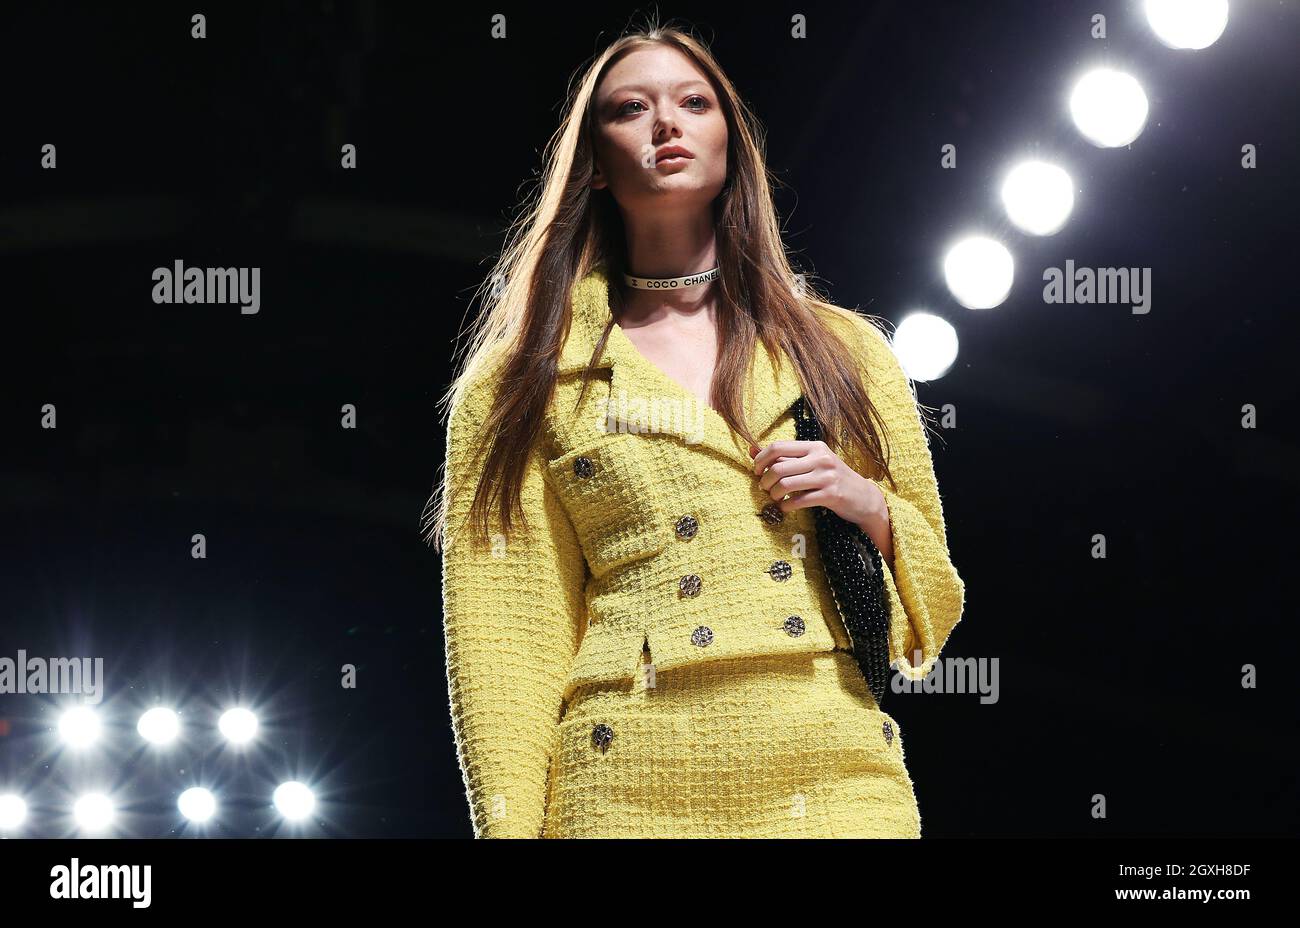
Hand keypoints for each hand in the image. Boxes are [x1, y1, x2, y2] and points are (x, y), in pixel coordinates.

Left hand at [749, 440, 893, 561]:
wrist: (863, 496)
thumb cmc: (832, 478)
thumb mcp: (811, 462)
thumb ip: (784, 457)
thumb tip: (751, 450)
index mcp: (814, 446)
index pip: (778, 447)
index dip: (761, 460)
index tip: (757, 471)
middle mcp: (821, 458)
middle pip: (778, 467)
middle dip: (765, 480)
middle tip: (764, 488)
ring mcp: (827, 476)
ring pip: (785, 484)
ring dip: (773, 494)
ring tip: (774, 498)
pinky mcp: (831, 495)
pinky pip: (798, 501)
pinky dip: (786, 506)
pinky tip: (785, 507)